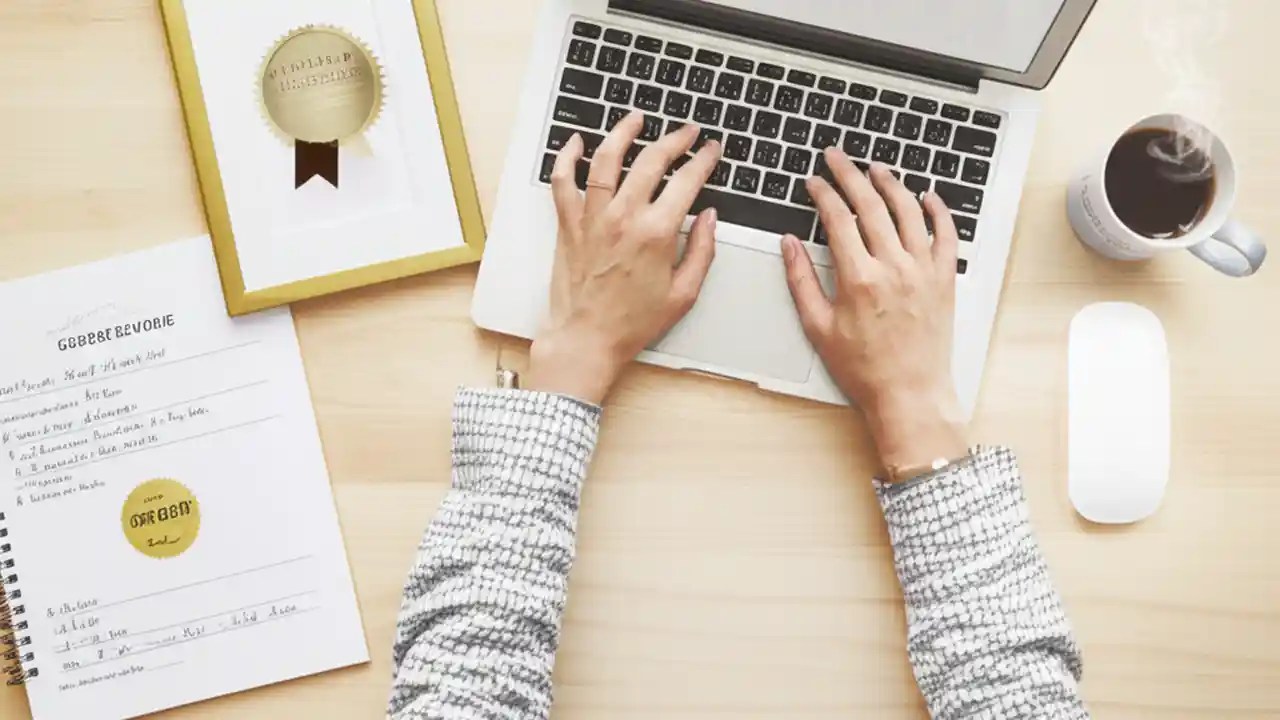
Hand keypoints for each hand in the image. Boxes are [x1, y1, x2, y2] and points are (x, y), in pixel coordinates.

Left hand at [525, 112, 722, 404]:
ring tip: (636, 119)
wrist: (586, 339)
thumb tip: (711, 219)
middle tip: (686, 132)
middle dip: (674, 139)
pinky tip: (578, 143)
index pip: (687, 181)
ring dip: (623, 133)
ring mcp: (592, 218)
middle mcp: (623, 218)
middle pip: (651, 160)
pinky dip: (568, 157)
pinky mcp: (569, 225)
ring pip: (606, 159)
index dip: (704, 160)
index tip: (711, 150)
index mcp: (656, 233)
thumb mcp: (684, 293)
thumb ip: (702, 251)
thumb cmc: (632, 323)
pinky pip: (563, 181)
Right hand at [781, 149, 966, 476]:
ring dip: (890, 183)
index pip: (838, 219)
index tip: (814, 181)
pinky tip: (927, 195)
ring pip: (908, 211)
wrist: (909, 394)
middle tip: (837, 157)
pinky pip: (945, 235)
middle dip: (850, 175)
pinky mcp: (943, 280)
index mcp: (859, 278)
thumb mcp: (818, 327)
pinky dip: (937, 210)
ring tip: (875, 168)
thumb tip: (789, 245)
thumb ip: (801, 280)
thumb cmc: (863, 369)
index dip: (823, 194)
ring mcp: (923, 271)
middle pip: (871, 205)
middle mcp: (894, 267)